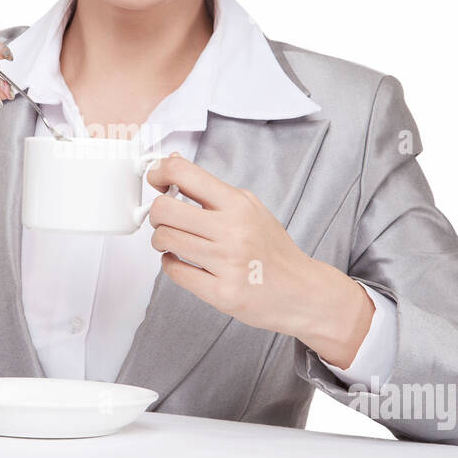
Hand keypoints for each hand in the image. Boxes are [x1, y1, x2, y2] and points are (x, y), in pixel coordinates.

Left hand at [146, 153, 374, 365]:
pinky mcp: (221, 292)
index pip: (184, 173)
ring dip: (160, 240)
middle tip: (163, 219)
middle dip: (155, 214)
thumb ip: (212, 190)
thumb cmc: (273, 251)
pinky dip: (170, 264)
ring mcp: (227, 263)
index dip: (159, 172)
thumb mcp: (250, 209)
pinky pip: (175, 272)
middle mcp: (232, 230)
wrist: (301, 292)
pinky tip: (181, 261)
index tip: (155, 180)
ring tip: (172, 242)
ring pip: (165, 240)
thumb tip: (175, 164)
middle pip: (164, 209)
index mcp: (238, 204)